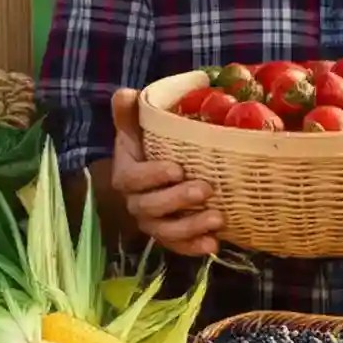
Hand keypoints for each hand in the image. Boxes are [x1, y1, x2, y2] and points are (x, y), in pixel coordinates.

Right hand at [110, 88, 224, 255]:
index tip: (177, 168)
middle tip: (206, 189)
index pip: (133, 179)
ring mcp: (152, 223)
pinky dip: (194, 248)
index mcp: (126, 176)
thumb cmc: (146, 148)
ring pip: (166, 231)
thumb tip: (125, 93)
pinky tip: (214, 244)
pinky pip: (178, 248)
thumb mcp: (135, 128)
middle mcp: (136, 203)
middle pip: (151, 207)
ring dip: (191, 227)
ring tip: (218, 218)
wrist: (152, 174)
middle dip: (178, 200)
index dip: (153, 176)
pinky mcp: (170, 237)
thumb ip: (128, 112)